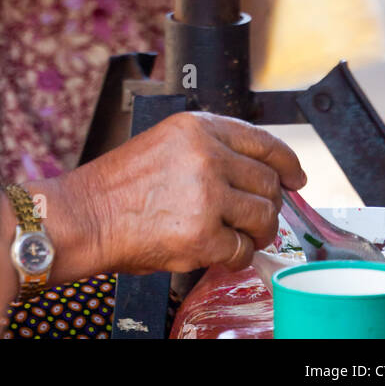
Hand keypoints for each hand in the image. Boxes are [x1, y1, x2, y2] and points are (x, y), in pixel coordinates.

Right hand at [70, 111, 305, 275]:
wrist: (88, 215)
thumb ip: (210, 150)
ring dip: (255, 233)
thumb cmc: (120, 185)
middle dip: (268, 206)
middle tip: (255, 219)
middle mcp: (207, 156)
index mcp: (198, 128)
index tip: (296, 177)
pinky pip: (242, 250)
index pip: (263, 141)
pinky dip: (234, 257)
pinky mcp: (203, 235)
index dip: (287, 162)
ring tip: (234, 237)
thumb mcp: (167, 143)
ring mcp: (207, 195)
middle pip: (268, 183)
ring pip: (263, 218)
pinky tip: (216, 252)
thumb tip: (254, 173)